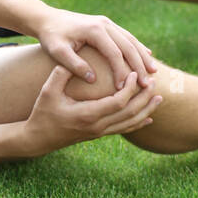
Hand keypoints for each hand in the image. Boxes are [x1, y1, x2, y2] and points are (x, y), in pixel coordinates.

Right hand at [23, 66, 162, 153]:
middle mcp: (97, 126)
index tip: (134, 73)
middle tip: (153, 81)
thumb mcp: (47, 92)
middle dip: (144, 97)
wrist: (39, 138)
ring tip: (158, 97)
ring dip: (146, 110)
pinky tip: (148, 117)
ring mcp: (99, 132)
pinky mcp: (99, 134)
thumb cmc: (43, 113)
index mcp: (87, 115)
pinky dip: (138, 123)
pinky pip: (123, 130)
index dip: (130, 88)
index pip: (118, 103)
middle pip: (130, 113)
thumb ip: (60, 74)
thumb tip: (73, 59)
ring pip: (130, 123)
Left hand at [32, 7, 156, 88]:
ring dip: (142, 56)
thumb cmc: (50, 36)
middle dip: (139, 66)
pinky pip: (126, 37)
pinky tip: (147, 56)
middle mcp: (104, 24)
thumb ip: (74, 64)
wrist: (47, 18)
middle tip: (148, 84)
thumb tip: (92, 79)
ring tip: (153, 72)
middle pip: (128, 46)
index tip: (123, 89)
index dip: (120, 72)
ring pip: (130, 40)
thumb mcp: (57, 51)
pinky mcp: (106, 25)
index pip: (114, 53)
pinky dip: (137, 47)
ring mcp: (107, 23)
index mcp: (94, 30)